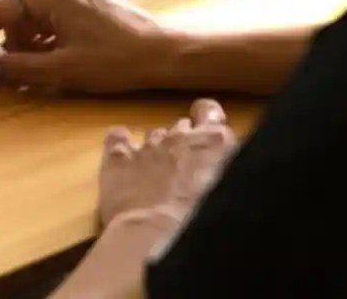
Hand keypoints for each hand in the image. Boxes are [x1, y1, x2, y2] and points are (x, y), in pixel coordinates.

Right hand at [0, 0, 176, 92]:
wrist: (166, 55)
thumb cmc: (121, 59)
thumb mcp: (61, 70)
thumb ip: (15, 69)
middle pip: (13, 17)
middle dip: (6, 48)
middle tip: (4, 77)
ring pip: (31, 20)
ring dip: (27, 48)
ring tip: (39, 73)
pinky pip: (51, 19)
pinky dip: (45, 42)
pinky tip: (54, 62)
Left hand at [98, 98, 236, 226]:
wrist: (158, 234)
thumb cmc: (201, 221)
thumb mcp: (228, 192)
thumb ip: (223, 169)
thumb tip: (216, 169)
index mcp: (213, 143)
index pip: (209, 113)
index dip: (206, 118)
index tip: (205, 131)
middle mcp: (179, 137)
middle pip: (180, 128)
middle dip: (182, 143)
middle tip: (184, 169)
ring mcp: (147, 145)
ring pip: (153, 135)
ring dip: (156, 150)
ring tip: (157, 175)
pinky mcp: (119, 156)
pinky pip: (118, 138)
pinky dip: (121, 144)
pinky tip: (123, 156)